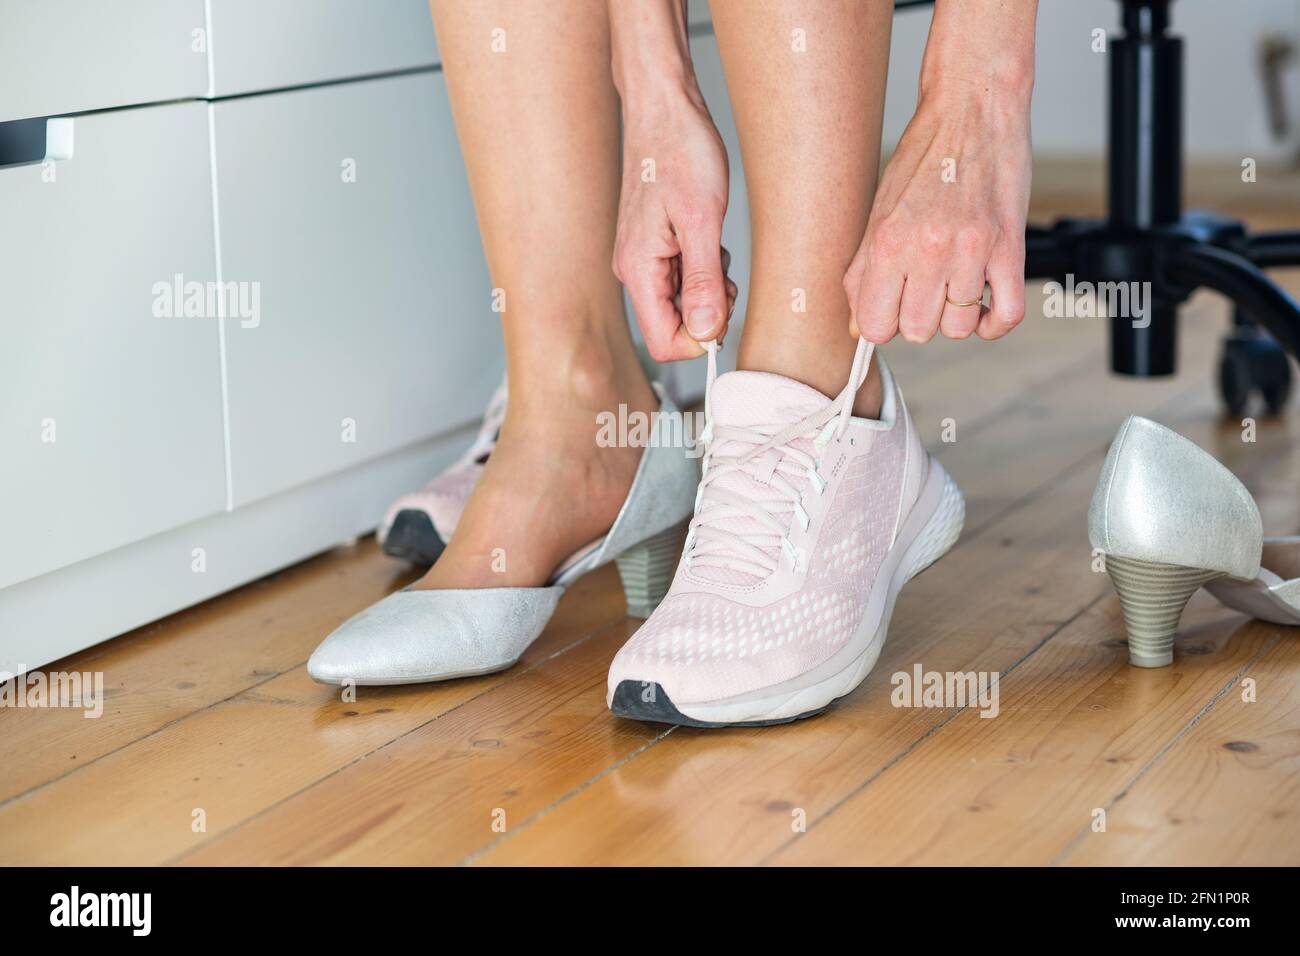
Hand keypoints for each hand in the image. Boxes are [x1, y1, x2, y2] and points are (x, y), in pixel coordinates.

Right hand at [613, 91, 735, 360]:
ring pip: (680, 303)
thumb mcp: (703, 221)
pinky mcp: (654, 246)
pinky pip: (680, 278)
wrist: (665, 108)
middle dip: (707, 310)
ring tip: (716, 247)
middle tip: (726, 273)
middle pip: (673, 325)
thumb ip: (703, 282)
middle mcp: (634, 270)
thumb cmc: (680, 151)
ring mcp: (643, 258)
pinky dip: (703, 268)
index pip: (664, 342)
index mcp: (639, 269)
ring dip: (708, 287)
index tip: (725, 310)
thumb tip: (706, 331)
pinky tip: (707, 237)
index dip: (699, 340)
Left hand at [844, 82, 1031, 344]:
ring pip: (959, 328)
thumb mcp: (879, 214)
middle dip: (919, 319)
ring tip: (954, 286)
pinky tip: (983, 304)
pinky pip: (1007, 315)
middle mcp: (927, 249)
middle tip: (924, 292)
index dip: (882, 323)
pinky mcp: (1010, 247)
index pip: (875, 325)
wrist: (973, 111)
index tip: (891, 309)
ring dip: (957, 316)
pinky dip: (994, 322)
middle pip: (918, 331)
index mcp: (887, 242)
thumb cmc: (925, 159)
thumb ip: (862, 274)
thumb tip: (856, 327)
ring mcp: (972, 250)